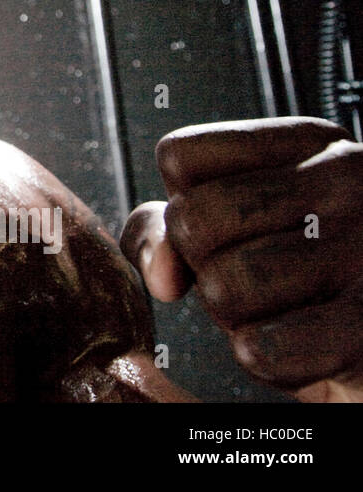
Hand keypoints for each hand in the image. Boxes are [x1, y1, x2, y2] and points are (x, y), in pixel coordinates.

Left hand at [121, 117, 362, 400]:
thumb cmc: (302, 276)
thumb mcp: (238, 227)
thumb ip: (167, 229)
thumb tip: (160, 277)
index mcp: (308, 145)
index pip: (180, 156)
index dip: (182, 203)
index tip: (225, 226)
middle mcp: (344, 182)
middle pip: (193, 219)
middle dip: (202, 262)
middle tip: (249, 274)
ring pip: (224, 286)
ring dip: (235, 315)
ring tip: (279, 307)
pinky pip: (262, 347)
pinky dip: (264, 358)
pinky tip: (297, 344)